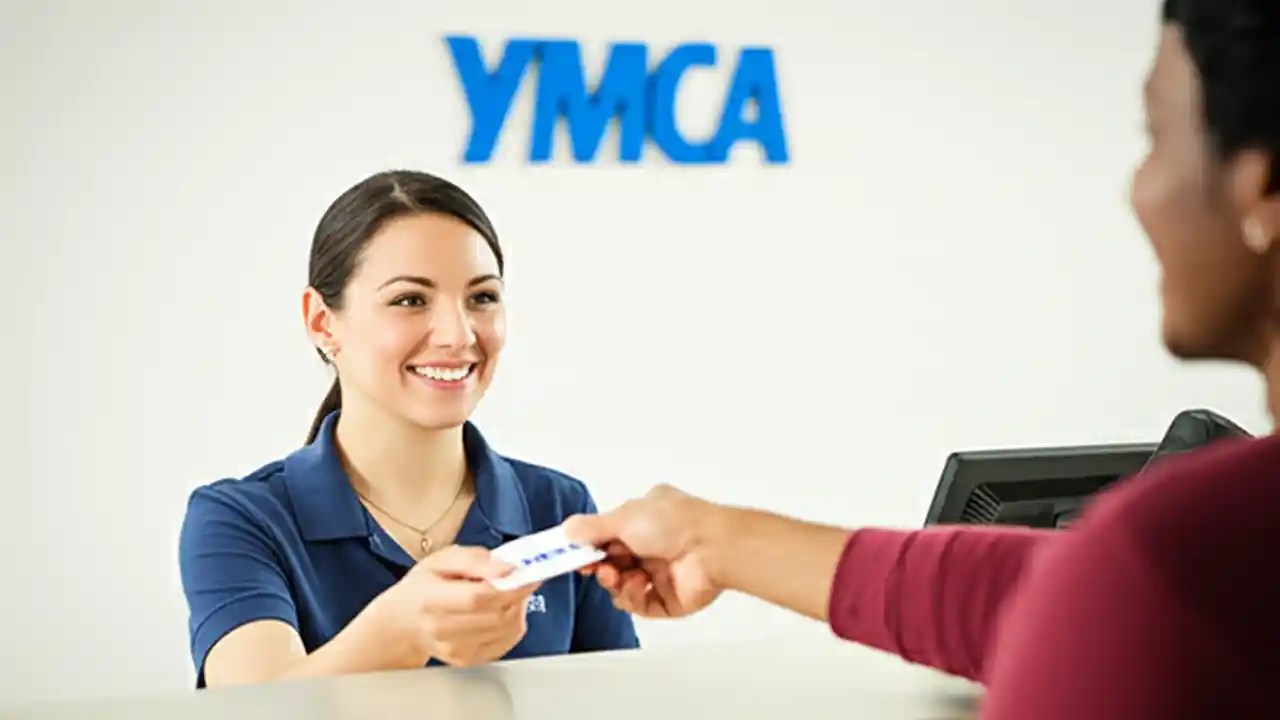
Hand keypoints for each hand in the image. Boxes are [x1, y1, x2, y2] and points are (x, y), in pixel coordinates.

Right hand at [361, 545, 539, 667]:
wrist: (402, 622)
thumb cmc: (422, 586)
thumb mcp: (442, 559)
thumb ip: (476, 560)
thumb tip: (507, 568)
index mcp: (433, 600)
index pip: (481, 597)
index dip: (511, 585)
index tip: (529, 572)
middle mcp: (444, 630)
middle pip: (498, 614)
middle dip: (519, 593)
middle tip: (522, 577)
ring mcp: (458, 650)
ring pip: (508, 628)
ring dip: (519, 606)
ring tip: (509, 591)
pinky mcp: (469, 660)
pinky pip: (508, 640)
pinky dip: (514, 622)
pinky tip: (502, 609)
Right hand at [563, 484, 723, 618]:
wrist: (713, 548)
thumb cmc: (680, 523)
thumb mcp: (625, 517)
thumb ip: (592, 527)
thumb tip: (569, 529)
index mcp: (645, 518)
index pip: (609, 535)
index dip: (590, 546)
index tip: (575, 553)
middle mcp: (654, 544)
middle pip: (613, 563)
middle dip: (600, 567)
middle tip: (593, 567)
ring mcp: (662, 572)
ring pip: (623, 587)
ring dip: (615, 583)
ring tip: (617, 576)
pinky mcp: (669, 598)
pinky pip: (640, 605)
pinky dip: (632, 598)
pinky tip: (637, 586)